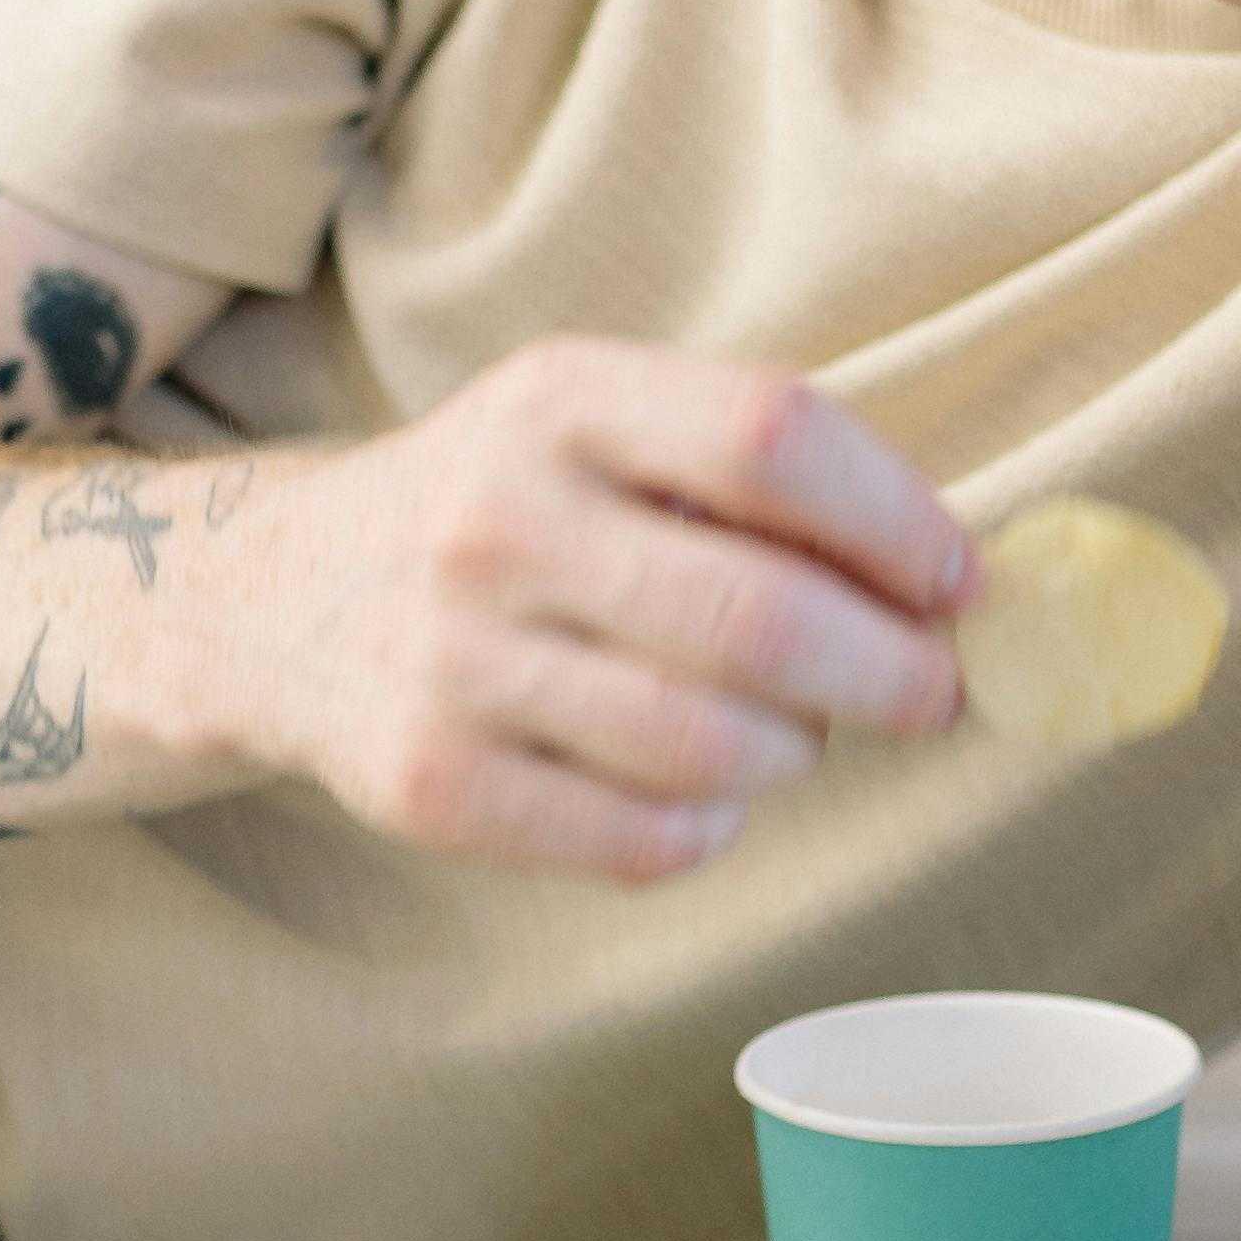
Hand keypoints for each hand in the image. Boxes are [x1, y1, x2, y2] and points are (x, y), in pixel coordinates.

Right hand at [228, 337, 974, 878]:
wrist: (279, 599)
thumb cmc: (511, 510)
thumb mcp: (603, 429)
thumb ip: (758, 477)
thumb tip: (953, 583)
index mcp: (562, 398)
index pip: (772, 437)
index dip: (897, 519)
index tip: (962, 581)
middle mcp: (497, 517)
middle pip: (760, 616)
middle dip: (889, 672)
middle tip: (931, 694)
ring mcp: (453, 657)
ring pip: (710, 746)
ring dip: (793, 754)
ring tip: (790, 736)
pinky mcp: (429, 784)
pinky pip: (640, 842)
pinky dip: (708, 831)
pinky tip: (700, 797)